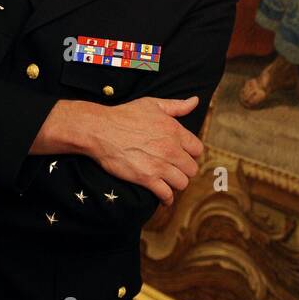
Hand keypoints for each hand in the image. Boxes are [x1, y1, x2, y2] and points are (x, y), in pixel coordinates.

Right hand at [67, 96, 204, 206]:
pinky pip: (166, 195)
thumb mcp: (153, 104)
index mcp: (175, 131)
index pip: (198, 149)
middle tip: (175, 169)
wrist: (100, 130)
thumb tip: (195, 101)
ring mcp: (160, 165)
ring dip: (176, 183)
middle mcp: (171, 149)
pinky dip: (166, 199)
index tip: (184, 155)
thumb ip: (177, 105)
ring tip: (169, 181)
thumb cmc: (125, 115)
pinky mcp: (147, 178)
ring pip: (182, 183)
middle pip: (192, 169)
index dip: (191, 153)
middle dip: (185, 170)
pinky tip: (164, 197)